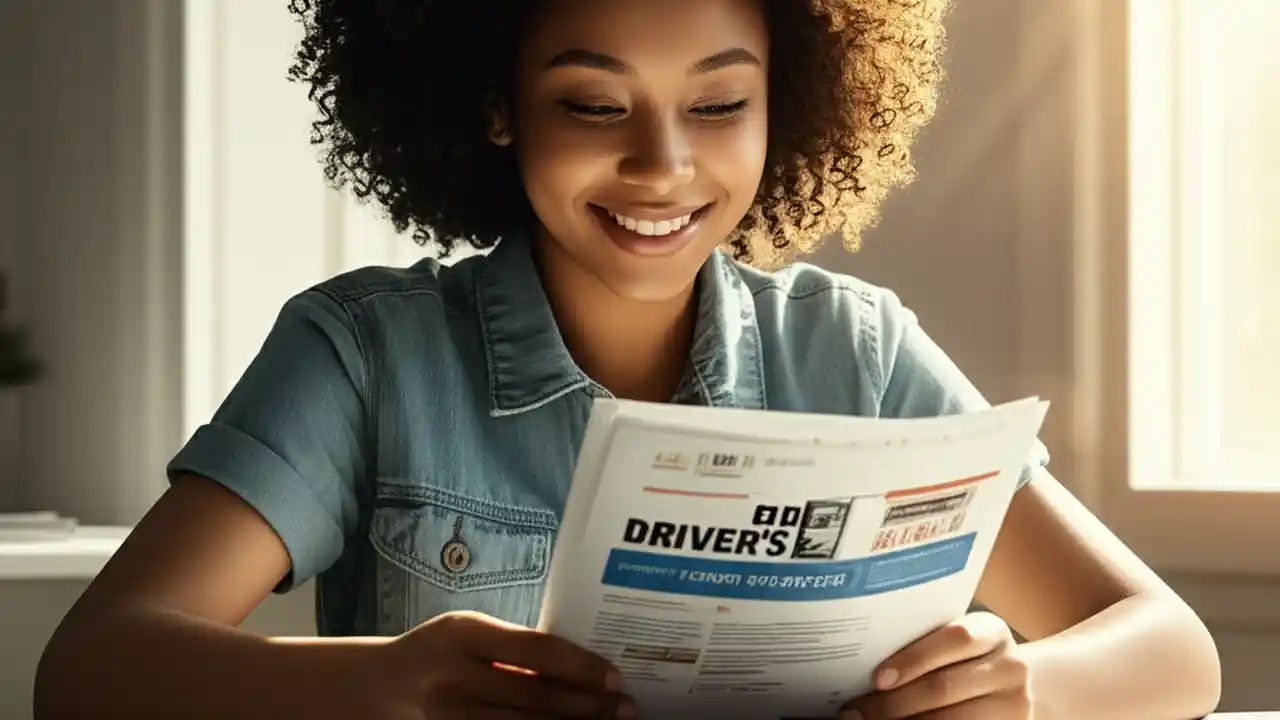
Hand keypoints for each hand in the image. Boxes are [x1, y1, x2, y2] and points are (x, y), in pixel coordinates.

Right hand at [364, 610, 635, 718]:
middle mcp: (456, 675)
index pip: (537, 649)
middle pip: (537, 696)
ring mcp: (451, 715)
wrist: (379, 686)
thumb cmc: (442, 653)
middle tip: (627, 710)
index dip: (581, 667)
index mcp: (466, 634)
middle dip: (589, 706)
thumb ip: (514, 647)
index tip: (615, 678)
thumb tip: (581, 665)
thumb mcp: (471, 635)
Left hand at [838, 612, 1032, 719]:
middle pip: (945, 686)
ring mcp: (1013, 704)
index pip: (954, 639)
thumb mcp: (955, 643)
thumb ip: (922, 645)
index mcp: (991, 632)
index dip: (914, 659)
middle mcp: (1010, 667)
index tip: (877, 678)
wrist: (1012, 684)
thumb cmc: (965, 657)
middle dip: (894, 703)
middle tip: (854, 713)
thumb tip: (860, 662)